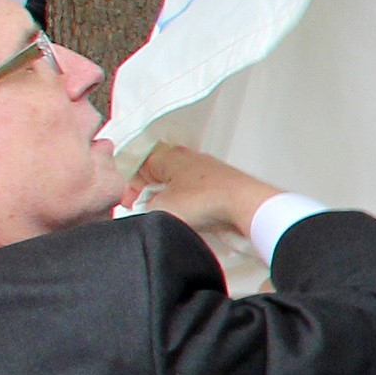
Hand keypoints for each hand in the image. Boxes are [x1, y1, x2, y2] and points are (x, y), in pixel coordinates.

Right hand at [127, 144, 278, 240]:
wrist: (245, 205)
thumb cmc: (206, 199)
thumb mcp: (160, 208)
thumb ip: (145, 207)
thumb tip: (146, 210)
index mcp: (170, 156)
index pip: (140, 165)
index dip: (130, 186)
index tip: (130, 203)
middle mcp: (189, 159)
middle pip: (160, 174)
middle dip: (150, 193)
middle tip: (147, 210)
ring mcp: (207, 171)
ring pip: (179, 185)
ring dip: (171, 201)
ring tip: (172, 216)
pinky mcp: (222, 186)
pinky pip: (198, 196)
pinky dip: (191, 206)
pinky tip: (193, 218)